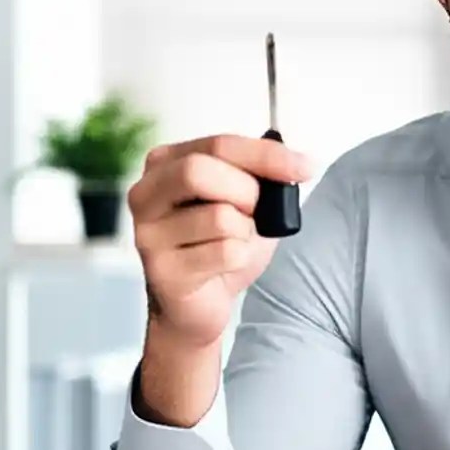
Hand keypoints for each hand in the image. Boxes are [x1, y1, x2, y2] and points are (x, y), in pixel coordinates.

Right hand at [128, 134, 313, 349]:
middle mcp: (146, 194)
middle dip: (246, 192)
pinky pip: (224, 253)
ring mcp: (148, 233)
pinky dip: (240, 259)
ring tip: (233, 244)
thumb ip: (260, 177)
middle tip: (257, 213)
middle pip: (198, 171)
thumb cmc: (220, 247)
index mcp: (165, 163)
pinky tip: (223, 267)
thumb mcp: (245, 202)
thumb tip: (297, 163)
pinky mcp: (162, 270)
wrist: (201, 303)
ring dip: (244, 233)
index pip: (219, 145)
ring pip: (218, 217)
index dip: (266, 155)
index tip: (304, 167)